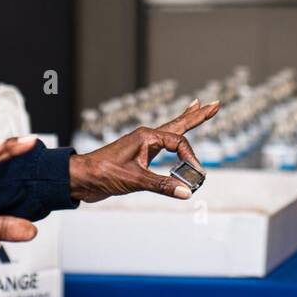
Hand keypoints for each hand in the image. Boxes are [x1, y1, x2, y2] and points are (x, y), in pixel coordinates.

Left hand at [70, 99, 219, 203]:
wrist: (81, 178)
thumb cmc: (103, 174)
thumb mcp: (135, 180)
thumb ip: (163, 185)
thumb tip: (187, 192)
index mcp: (146, 136)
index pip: (178, 143)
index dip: (190, 158)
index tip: (196, 175)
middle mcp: (146, 137)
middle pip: (178, 124)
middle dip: (197, 115)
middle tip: (215, 104)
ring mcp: (143, 146)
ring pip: (171, 132)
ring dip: (185, 121)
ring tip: (196, 107)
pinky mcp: (140, 158)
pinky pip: (162, 147)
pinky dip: (172, 142)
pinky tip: (174, 142)